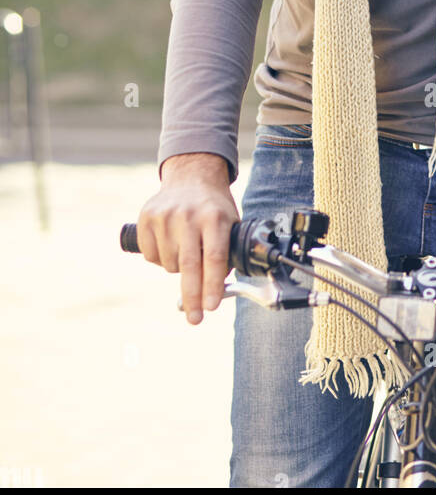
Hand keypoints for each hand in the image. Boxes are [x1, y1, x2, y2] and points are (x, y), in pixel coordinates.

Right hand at [137, 153, 237, 325]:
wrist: (191, 175)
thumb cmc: (214, 207)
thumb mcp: (230, 223)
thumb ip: (226, 254)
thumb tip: (219, 293)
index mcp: (215, 217)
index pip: (214, 257)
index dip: (212, 285)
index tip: (211, 307)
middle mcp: (190, 215)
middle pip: (190, 266)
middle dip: (193, 297)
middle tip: (196, 319)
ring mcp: (166, 216)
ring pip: (169, 264)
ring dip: (178, 270)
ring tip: (186, 249)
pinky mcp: (147, 217)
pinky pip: (151, 256)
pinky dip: (160, 259)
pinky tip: (170, 243)